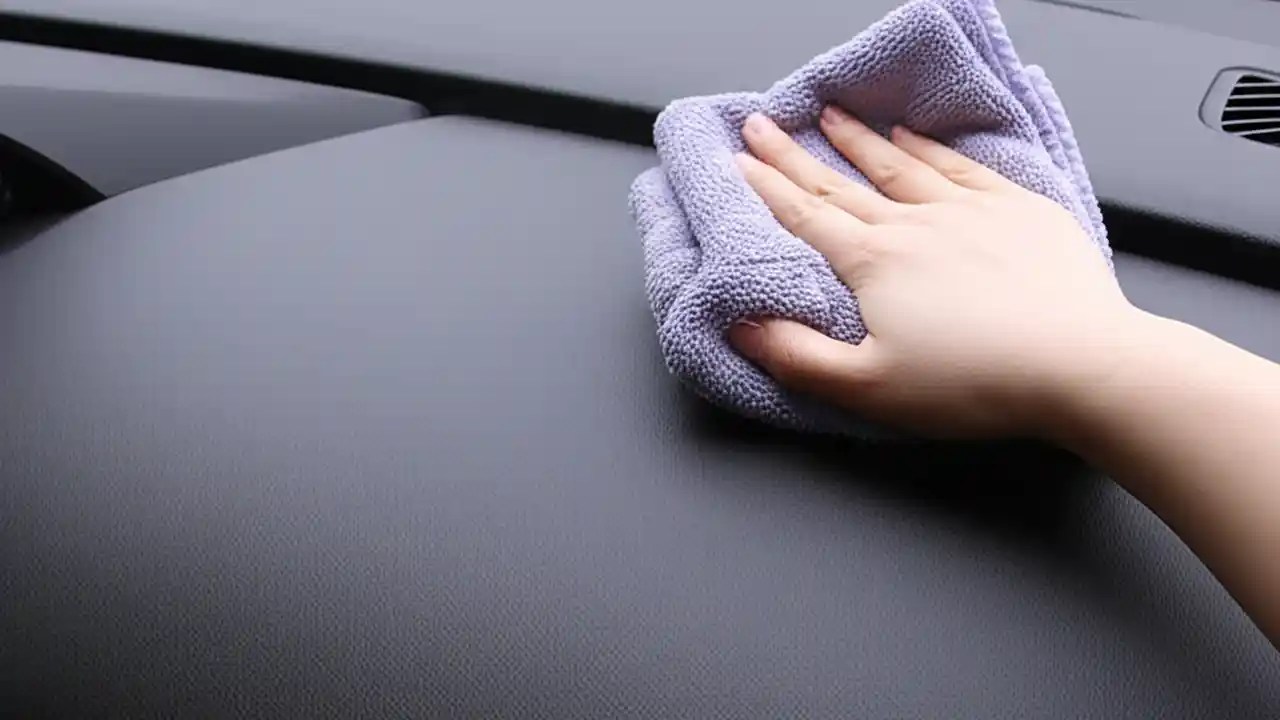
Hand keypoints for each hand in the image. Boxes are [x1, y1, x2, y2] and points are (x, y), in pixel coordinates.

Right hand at [729, 107, 1142, 437]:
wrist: (1080, 364)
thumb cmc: (973, 385)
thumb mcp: (869, 388)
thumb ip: (798, 356)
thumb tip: (741, 324)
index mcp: (874, 265)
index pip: (805, 218)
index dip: (766, 190)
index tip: (738, 161)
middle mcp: (914, 226)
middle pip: (841, 185)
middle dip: (794, 156)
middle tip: (762, 125)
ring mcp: (968, 212)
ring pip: (898, 166)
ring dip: (858, 140)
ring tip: (827, 115)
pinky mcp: (1018, 210)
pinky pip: (961, 167)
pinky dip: (929, 147)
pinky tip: (910, 135)